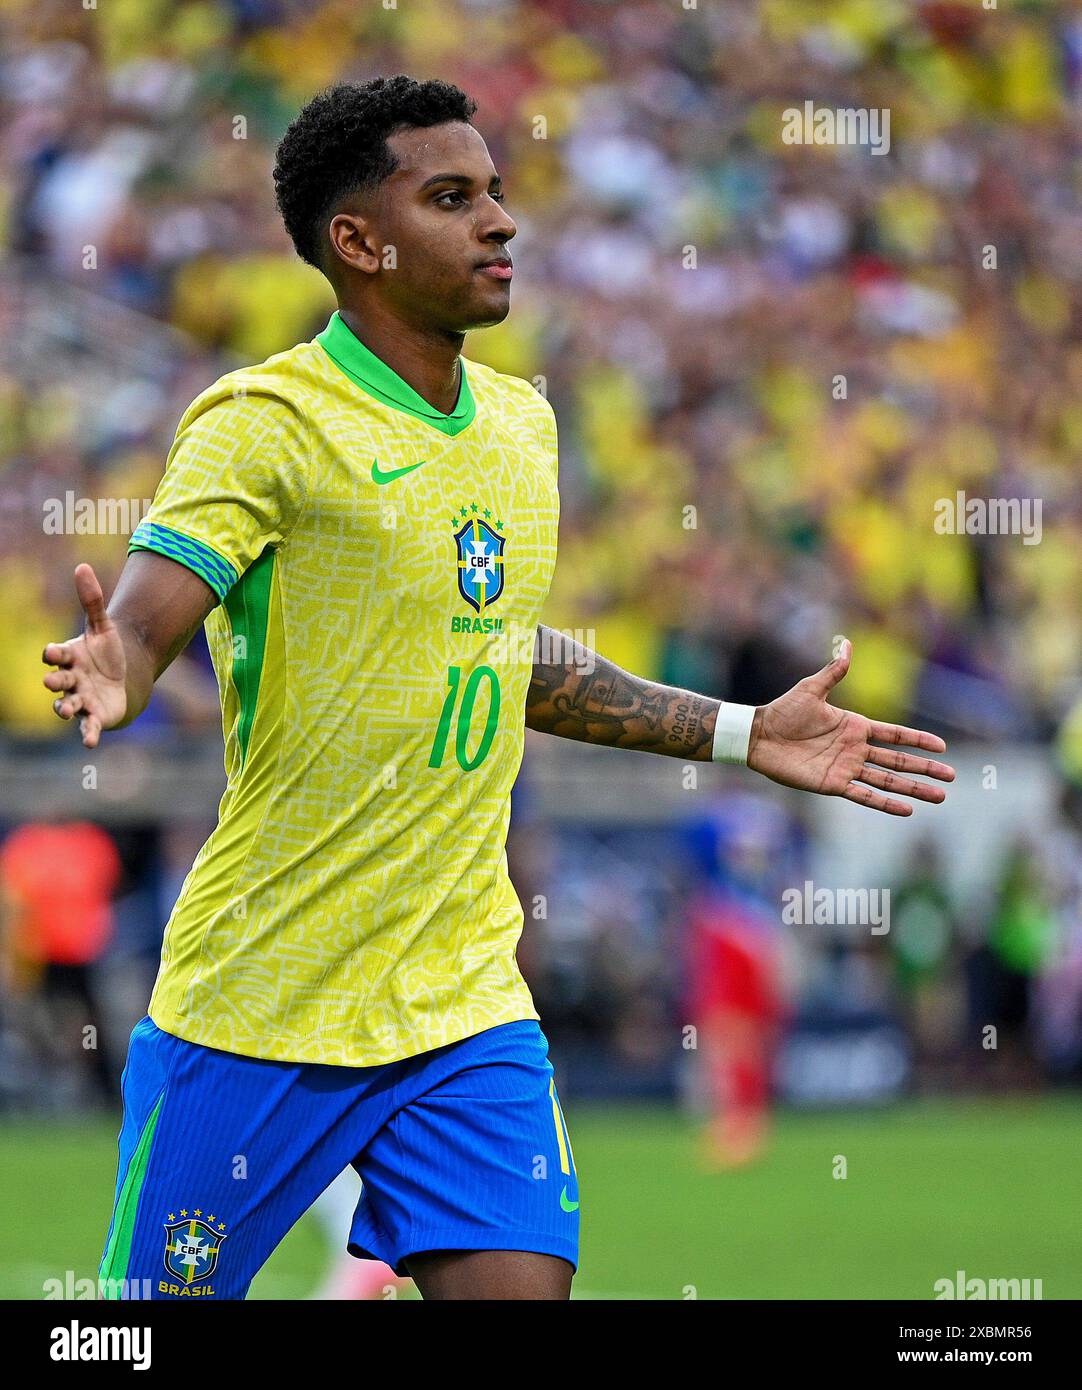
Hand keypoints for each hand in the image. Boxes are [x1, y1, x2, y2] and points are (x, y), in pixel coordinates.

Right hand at [42, 564, 127, 748]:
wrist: (123, 677)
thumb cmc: (106, 652)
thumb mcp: (102, 626)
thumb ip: (92, 600)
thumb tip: (82, 566)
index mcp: (69, 657)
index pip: (55, 655)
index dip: (53, 654)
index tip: (51, 652)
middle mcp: (70, 680)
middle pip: (58, 681)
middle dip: (55, 682)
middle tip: (52, 681)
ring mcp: (81, 700)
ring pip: (67, 706)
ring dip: (65, 708)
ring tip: (66, 711)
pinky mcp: (95, 716)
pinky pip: (88, 727)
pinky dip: (88, 734)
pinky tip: (89, 743)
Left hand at [746, 639, 953, 815]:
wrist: (759, 735)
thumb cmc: (783, 710)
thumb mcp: (812, 688)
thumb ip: (834, 671)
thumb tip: (847, 643)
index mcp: (855, 726)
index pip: (895, 734)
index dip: (918, 740)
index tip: (942, 747)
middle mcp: (855, 749)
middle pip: (899, 760)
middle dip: (925, 769)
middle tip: (952, 776)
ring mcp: (846, 768)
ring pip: (888, 780)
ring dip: (913, 789)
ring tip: (939, 797)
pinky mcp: (833, 784)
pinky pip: (864, 795)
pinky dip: (885, 803)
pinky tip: (906, 810)